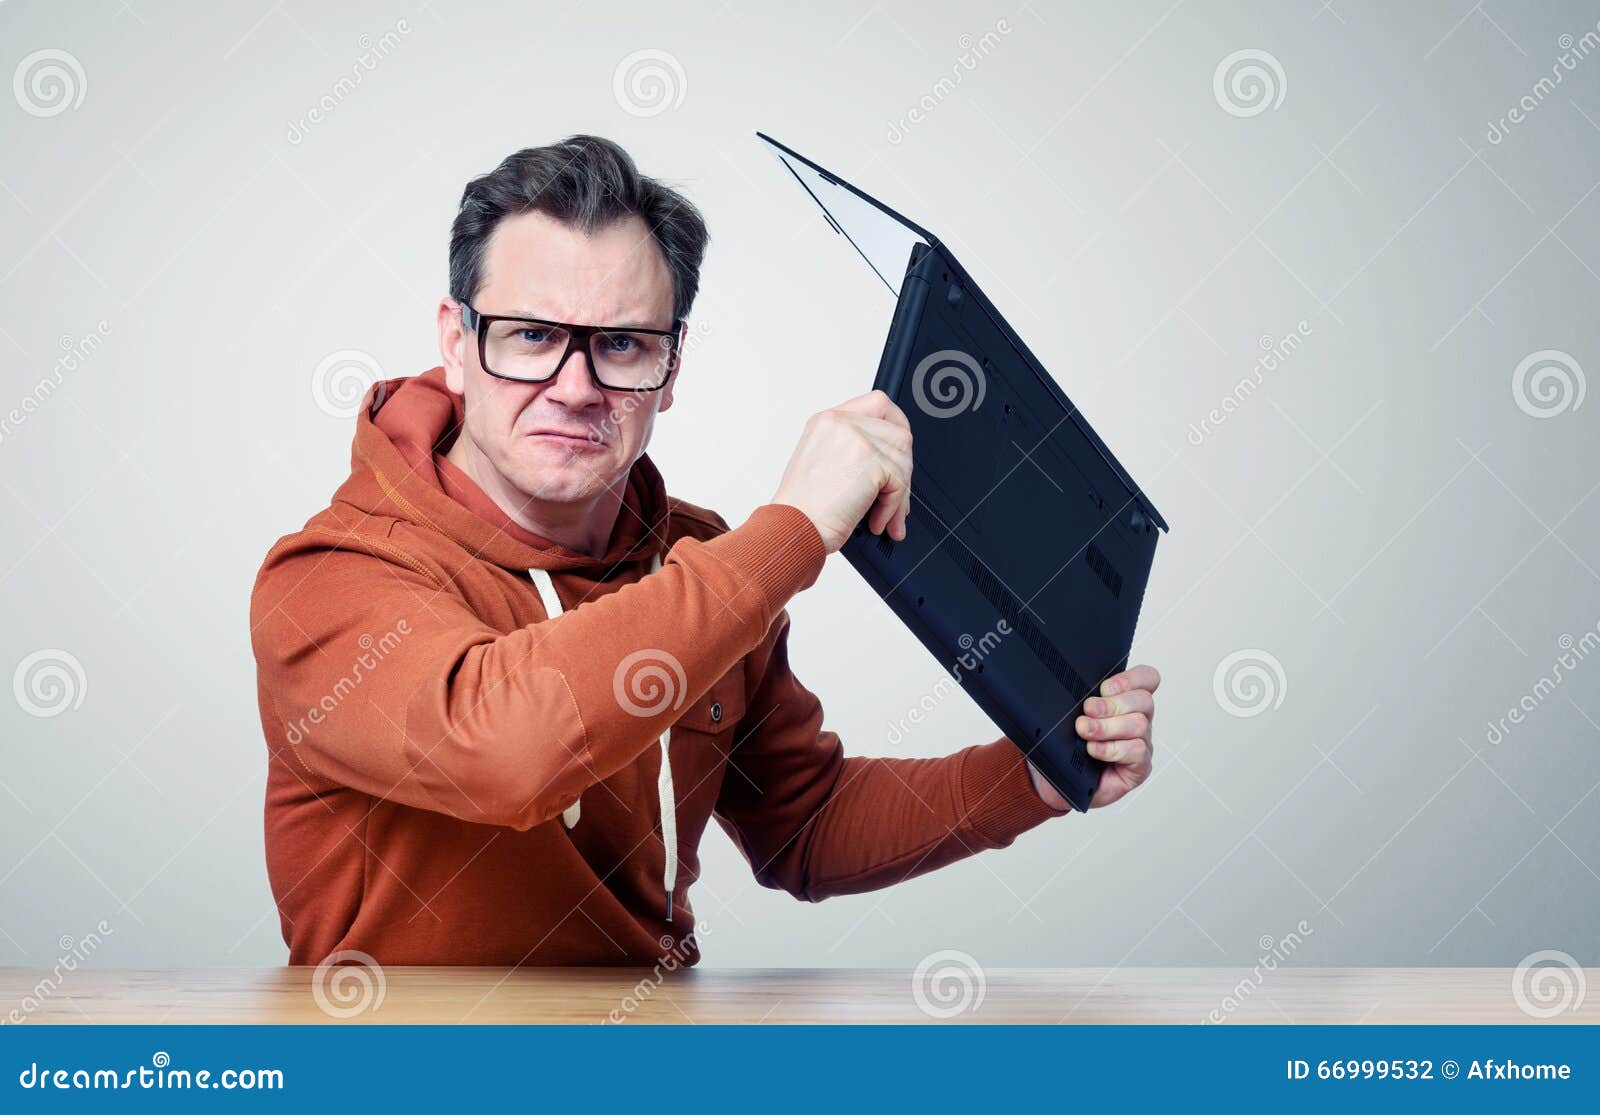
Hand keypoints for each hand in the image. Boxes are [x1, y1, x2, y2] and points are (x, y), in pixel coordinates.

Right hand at [772, 390, 911, 552]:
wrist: (792, 527)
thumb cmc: (801, 508)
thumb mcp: (819, 464)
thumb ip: (851, 451)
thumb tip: (885, 460)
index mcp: (827, 421)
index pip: (878, 404)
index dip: (895, 427)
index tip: (898, 452)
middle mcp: (841, 423)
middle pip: (898, 433)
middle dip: (902, 469)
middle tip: (893, 495)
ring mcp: (857, 439)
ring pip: (903, 459)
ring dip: (899, 494)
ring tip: (882, 515)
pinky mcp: (870, 460)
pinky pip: (899, 482)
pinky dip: (893, 507)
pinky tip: (877, 520)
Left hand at [1027, 664, 1159, 811]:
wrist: (1055, 780)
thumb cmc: (1064, 746)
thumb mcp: (1066, 716)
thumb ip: (1076, 699)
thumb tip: (1077, 689)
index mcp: (1125, 701)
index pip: (1146, 678)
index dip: (1130, 679)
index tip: (1104, 688)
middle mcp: (1137, 720)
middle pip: (1143, 700)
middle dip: (1111, 704)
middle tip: (1088, 711)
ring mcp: (1141, 743)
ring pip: (1140, 724)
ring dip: (1108, 726)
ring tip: (1085, 732)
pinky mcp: (1139, 767)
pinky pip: (1137, 750)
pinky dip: (1112, 748)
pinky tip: (1094, 750)